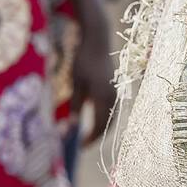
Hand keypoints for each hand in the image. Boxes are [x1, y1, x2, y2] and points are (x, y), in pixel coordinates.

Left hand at [70, 19, 115, 144]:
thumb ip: (76, 107)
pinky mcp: (115, 87)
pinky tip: (94, 119)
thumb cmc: (83, 60)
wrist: (97, 40)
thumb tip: (70, 128)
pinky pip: (112, 109)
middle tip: (82, 144)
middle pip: (107, 124)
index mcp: (104, 97)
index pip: (99, 126)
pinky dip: (104, 118)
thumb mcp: (76, 84)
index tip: (78, 147)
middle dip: (96, 136)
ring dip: (101, 127)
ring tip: (87, 134)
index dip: (89, 138)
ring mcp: (116, 92)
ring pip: (111, 117)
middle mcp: (114, 97)